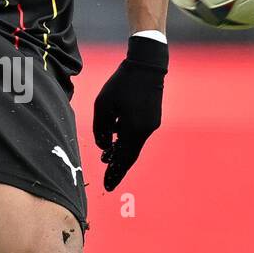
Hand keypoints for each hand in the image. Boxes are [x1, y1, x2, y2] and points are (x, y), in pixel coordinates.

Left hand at [93, 35, 167, 190]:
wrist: (147, 65)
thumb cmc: (121, 83)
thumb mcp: (103, 104)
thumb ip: (101, 128)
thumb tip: (103, 147)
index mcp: (133, 129)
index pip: (122, 158)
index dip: (114, 173)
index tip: (107, 187)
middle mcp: (145, 130)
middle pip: (130, 156)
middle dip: (118, 169)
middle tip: (109, 183)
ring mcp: (151, 125)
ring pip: (134, 145)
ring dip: (120, 153)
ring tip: (106, 158)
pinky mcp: (153, 118)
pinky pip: (137, 135)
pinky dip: (126, 141)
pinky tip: (115, 139)